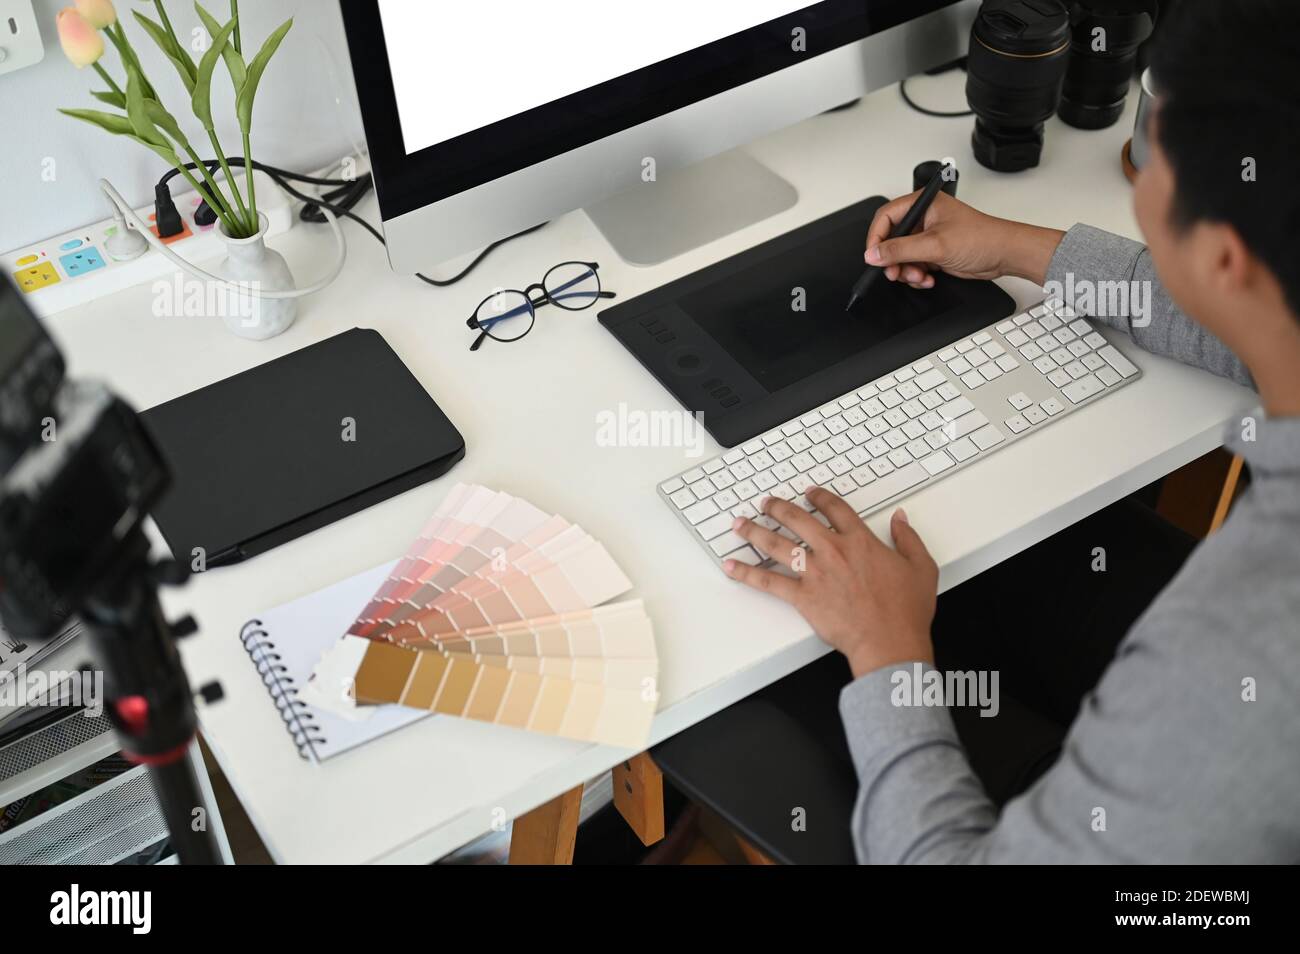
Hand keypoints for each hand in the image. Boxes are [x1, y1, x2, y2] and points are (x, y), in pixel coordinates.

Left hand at [723, 487, 938, 678]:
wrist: (890, 641)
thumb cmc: (905, 611)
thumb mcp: (921, 567)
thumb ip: (908, 538)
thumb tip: (900, 519)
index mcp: (861, 541)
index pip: (835, 509)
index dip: (820, 497)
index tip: (811, 492)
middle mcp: (833, 551)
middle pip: (798, 519)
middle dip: (778, 508)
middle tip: (767, 503)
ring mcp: (815, 572)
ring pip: (777, 544)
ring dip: (755, 531)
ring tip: (740, 524)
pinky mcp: (802, 596)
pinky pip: (768, 581)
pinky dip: (746, 573)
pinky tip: (731, 566)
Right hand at [864, 191, 1065, 288]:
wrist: (1003, 254)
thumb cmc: (981, 238)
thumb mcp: (935, 244)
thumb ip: (900, 249)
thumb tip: (874, 254)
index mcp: (923, 203)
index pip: (886, 217)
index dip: (876, 238)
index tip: (873, 256)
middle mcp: (923, 218)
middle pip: (891, 240)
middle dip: (893, 260)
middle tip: (896, 273)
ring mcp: (927, 236)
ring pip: (901, 256)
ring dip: (907, 271)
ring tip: (920, 276)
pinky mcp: (933, 252)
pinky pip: (913, 266)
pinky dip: (916, 276)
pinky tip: (928, 278)